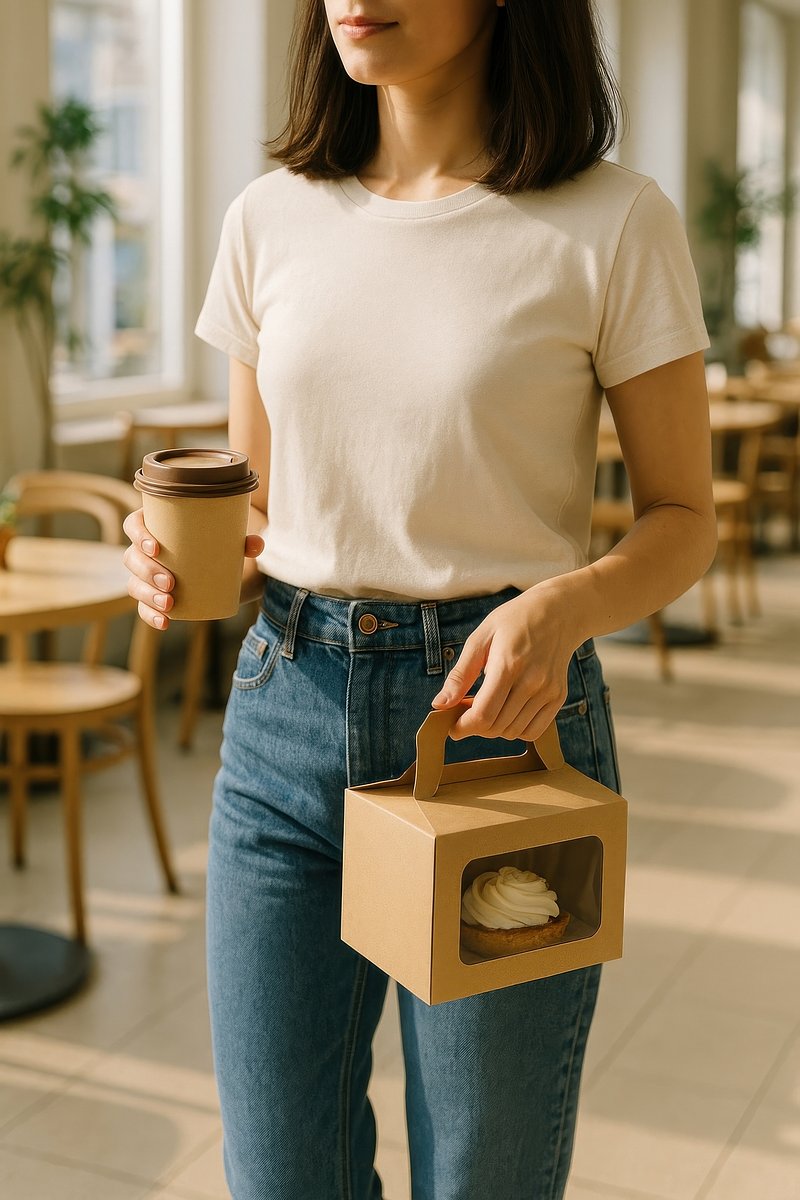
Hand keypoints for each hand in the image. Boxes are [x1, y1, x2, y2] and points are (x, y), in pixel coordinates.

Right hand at [121, 508, 264, 629]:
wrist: (233, 570)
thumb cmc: (225, 544)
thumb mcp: (236, 542)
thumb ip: (247, 542)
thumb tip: (256, 545)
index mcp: (158, 526)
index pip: (134, 525)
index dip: (138, 535)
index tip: (156, 548)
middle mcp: (148, 551)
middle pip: (132, 557)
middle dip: (146, 571)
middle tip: (170, 582)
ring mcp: (149, 575)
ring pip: (135, 583)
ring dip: (147, 595)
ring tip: (169, 603)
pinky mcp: (158, 596)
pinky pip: (145, 607)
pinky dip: (151, 615)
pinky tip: (164, 622)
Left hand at [430, 585, 578, 741]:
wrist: (558, 612)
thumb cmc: (514, 621)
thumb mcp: (480, 638)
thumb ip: (461, 674)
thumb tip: (440, 705)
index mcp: (508, 664)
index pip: (483, 714)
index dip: (463, 727)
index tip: (453, 727)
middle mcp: (532, 681)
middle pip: (496, 727)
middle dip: (475, 726)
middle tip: (467, 710)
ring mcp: (548, 691)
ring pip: (514, 732)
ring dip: (495, 728)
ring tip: (488, 706)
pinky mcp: (558, 697)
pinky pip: (533, 731)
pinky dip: (516, 730)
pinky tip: (508, 711)